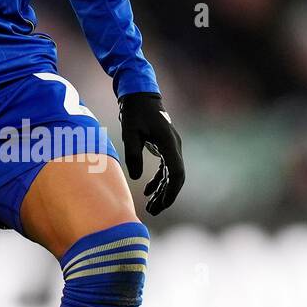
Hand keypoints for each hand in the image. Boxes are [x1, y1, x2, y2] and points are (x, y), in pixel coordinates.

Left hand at [118, 91, 184, 214]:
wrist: (140, 95)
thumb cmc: (134, 111)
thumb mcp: (130, 131)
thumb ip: (133, 153)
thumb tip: (137, 178)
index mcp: (169, 143)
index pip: (177, 172)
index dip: (171, 190)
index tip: (163, 204)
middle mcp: (174, 146)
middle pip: (176, 177)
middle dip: (167, 196)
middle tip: (153, 211)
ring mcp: (171, 147)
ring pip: (171, 175)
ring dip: (162, 191)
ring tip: (151, 207)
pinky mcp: (165, 148)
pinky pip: (166, 169)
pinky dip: (158, 181)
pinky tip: (148, 191)